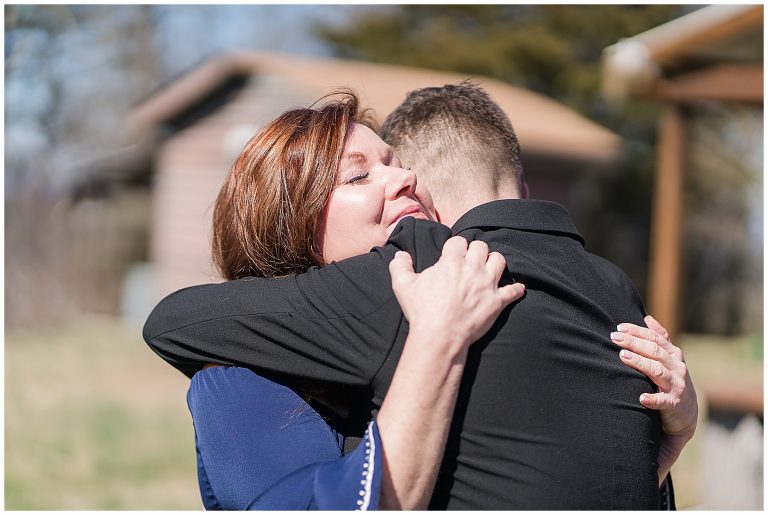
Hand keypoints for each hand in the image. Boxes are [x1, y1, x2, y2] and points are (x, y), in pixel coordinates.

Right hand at [389, 237, 524, 350]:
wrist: (439, 336)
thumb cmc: (421, 311)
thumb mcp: (403, 286)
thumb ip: (399, 266)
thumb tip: (400, 254)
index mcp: (451, 262)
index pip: (459, 241)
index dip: (456, 246)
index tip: (453, 253)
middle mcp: (472, 269)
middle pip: (481, 247)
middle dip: (476, 251)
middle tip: (471, 260)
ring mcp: (487, 285)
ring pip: (499, 261)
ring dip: (494, 263)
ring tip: (489, 269)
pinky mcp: (497, 302)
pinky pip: (514, 291)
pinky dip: (516, 289)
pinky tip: (517, 289)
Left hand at [611, 315, 697, 482]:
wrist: (686, 414)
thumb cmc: (672, 381)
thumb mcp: (670, 359)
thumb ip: (660, 339)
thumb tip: (647, 318)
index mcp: (674, 355)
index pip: (655, 338)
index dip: (637, 331)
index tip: (619, 327)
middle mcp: (677, 367)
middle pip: (655, 351)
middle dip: (634, 343)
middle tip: (614, 338)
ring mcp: (676, 386)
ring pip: (658, 371)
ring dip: (640, 363)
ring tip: (622, 357)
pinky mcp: (674, 404)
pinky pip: (663, 401)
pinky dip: (652, 399)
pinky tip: (641, 397)